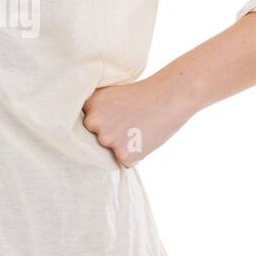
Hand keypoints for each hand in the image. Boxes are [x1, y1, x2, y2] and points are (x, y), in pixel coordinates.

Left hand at [81, 75, 196, 167]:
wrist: (171, 96)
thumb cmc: (144, 94)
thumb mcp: (112, 95)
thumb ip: (96, 112)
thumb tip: (84, 137)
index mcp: (88, 105)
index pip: (88, 125)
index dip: (104, 121)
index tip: (118, 113)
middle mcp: (93, 122)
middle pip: (96, 139)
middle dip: (111, 135)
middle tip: (130, 121)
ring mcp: (107, 140)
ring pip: (109, 152)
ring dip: (123, 146)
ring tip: (139, 128)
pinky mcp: (124, 154)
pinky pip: (125, 161)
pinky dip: (136, 155)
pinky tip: (145, 138)